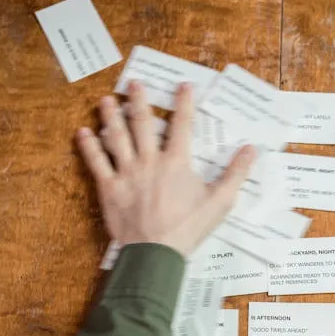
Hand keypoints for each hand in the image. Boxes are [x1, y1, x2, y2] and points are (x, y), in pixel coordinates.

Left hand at [76, 81, 255, 257]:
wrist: (156, 252)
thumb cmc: (188, 228)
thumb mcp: (220, 202)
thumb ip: (236, 174)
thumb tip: (252, 149)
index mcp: (177, 162)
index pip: (182, 125)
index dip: (184, 103)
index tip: (183, 85)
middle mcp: (150, 160)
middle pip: (143, 123)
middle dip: (139, 101)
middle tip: (134, 83)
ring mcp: (127, 172)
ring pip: (117, 137)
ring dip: (111, 116)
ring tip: (107, 99)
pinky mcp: (110, 188)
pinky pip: (97, 162)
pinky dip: (89, 146)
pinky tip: (83, 131)